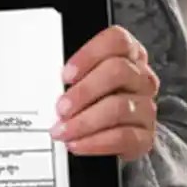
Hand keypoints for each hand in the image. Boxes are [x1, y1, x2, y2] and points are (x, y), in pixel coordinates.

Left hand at [51, 25, 158, 160]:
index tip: (66, 75)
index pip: (117, 41)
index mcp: (127, 56)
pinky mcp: (145, 134)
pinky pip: (124, 137)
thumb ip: (69, 77)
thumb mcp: (80, 81)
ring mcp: (145, 106)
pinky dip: (95, 142)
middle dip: (83, 91)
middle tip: (60, 108)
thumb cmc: (91, 101)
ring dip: (84, 121)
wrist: (116, 134)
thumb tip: (40, 83)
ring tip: (62, 131)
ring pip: (119, 107)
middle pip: (118, 72)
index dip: (90, 55)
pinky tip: (77, 144)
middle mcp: (140, 78)